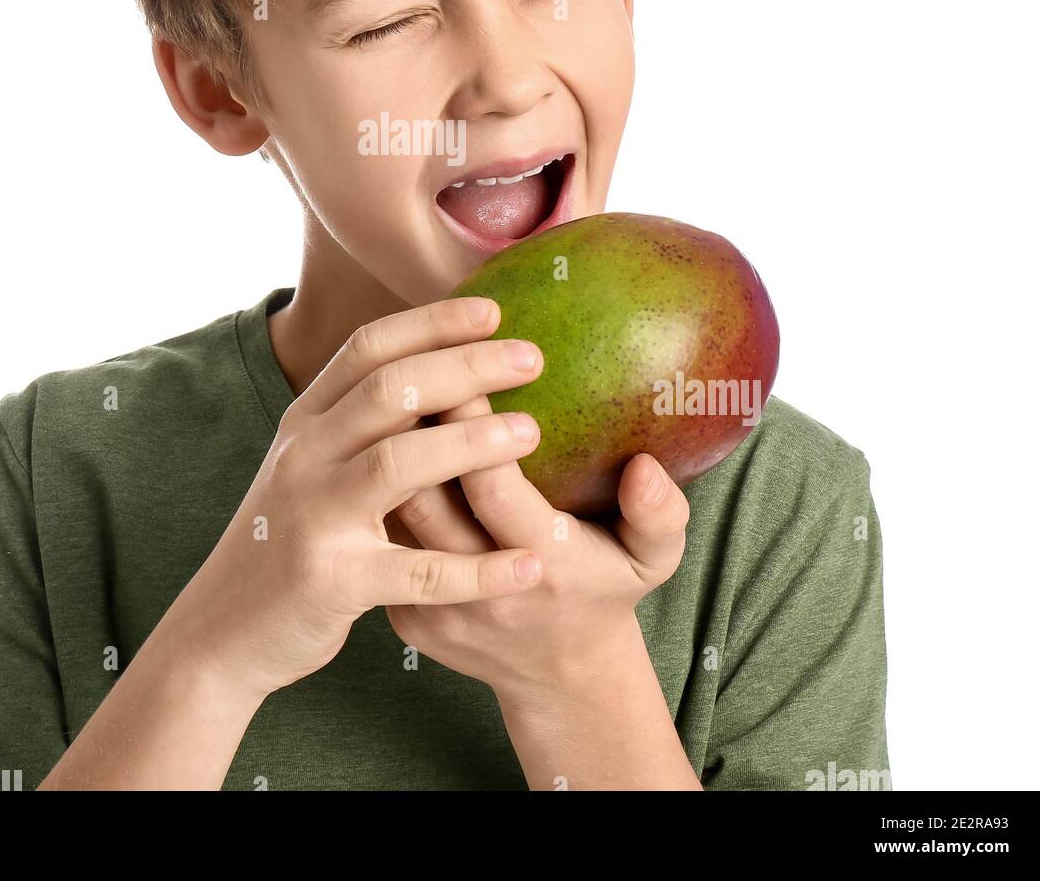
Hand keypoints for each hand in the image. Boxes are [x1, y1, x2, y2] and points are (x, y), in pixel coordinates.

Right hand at [173, 297, 548, 701]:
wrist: (222, 631)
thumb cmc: (291, 538)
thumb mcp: (311, 465)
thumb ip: (361, 422)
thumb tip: (442, 372)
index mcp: (306, 422)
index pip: (368, 349)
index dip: (431, 323)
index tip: (493, 311)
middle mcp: (304, 457)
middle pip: (388, 392)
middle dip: (465, 367)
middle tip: (531, 357)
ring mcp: (313, 517)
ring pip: (397, 464)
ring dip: (470, 445)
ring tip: (532, 433)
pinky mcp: (332, 583)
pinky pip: (417, 573)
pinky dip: (477, 572)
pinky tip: (530, 565)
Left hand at [383, 343, 690, 706]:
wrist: (557, 675)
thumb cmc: (605, 591)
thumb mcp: (653, 561)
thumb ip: (661, 516)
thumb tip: (645, 468)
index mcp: (543, 566)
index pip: (491, 488)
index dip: (472, 427)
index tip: (472, 367)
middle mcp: (480, 592)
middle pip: (425, 498)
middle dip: (417, 428)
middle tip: (417, 363)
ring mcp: (434, 608)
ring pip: (393, 516)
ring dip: (388, 453)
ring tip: (394, 390)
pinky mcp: (403, 616)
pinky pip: (383, 539)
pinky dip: (379, 490)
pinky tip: (382, 442)